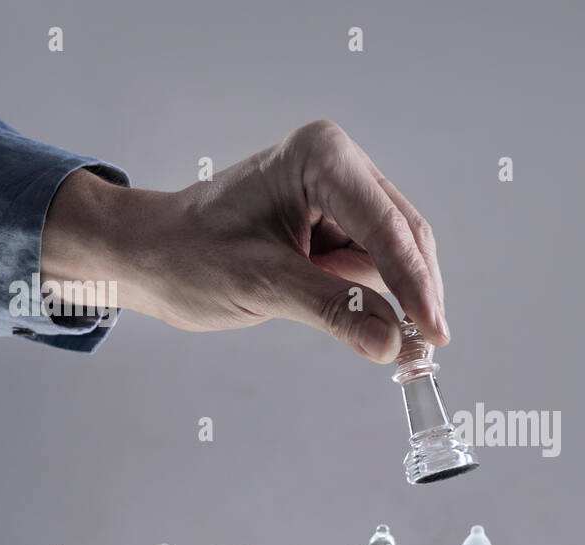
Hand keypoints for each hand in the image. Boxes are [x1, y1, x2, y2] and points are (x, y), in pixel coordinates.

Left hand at [40, 120, 446, 361]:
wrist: (149, 255)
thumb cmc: (187, 254)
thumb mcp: (262, 284)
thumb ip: (333, 310)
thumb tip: (391, 342)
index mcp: (319, 158)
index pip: (384, 227)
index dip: (415, 283)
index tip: (434, 331)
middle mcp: (338, 166)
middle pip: (405, 236)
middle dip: (416, 291)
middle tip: (429, 346)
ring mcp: (342, 195)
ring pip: (397, 254)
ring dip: (400, 298)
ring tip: (402, 343)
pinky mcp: (338, 226)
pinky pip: (376, 266)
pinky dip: (380, 298)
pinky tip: (378, 324)